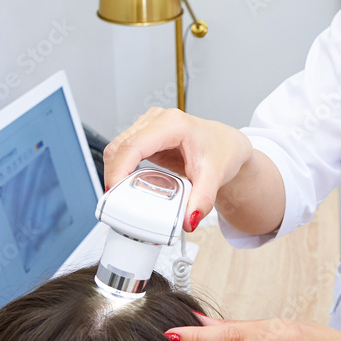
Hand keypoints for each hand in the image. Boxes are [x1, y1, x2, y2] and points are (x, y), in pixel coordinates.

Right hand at [103, 107, 252, 230]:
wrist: (226, 146)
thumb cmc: (222, 152)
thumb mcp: (214, 177)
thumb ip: (202, 200)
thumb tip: (188, 220)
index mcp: (173, 124)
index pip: (135, 145)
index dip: (119, 169)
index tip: (114, 192)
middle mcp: (157, 120)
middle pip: (120, 147)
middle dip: (114, 175)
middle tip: (115, 203)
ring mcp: (148, 125)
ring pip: (117, 149)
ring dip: (115, 173)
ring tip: (120, 198)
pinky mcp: (144, 136)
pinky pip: (123, 152)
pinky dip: (121, 170)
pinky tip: (126, 187)